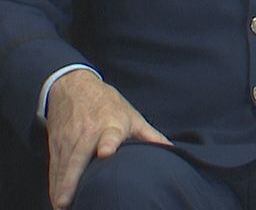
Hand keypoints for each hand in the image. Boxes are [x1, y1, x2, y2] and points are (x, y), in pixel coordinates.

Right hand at [45, 69, 171, 209]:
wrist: (74, 87)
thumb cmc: (109, 104)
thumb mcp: (132, 116)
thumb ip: (150, 136)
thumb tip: (171, 149)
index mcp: (111, 124)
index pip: (110, 135)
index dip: (108, 143)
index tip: (105, 153)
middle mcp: (87, 133)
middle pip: (78, 157)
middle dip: (72, 179)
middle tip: (68, 201)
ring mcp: (69, 139)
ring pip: (63, 166)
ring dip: (61, 187)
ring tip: (62, 206)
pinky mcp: (57, 144)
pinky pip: (55, 167)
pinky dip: (54, 183)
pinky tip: (57, 199)